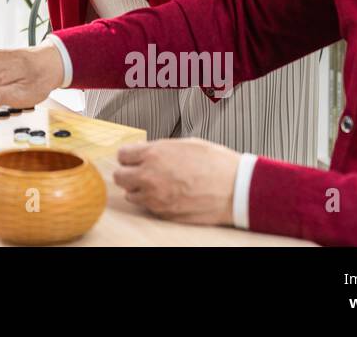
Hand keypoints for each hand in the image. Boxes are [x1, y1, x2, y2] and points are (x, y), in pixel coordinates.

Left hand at [112, 138, 239, 225]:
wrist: (236, 188)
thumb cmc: (216, 164)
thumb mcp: (186, 144)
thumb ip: (160, 148)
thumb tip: (146, 150)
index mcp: (155, 154)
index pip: (122, 155)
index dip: (129, 156)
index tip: (133, 157)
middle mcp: (150, 176)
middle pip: (120, 176)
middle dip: (127, 173)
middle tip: (138, 171)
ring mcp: (156, 197)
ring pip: (130, 194)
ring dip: (138, 189)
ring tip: (156, 184)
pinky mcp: (164, 213)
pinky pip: (147, 207)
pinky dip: (152, 201)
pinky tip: (167, 195)